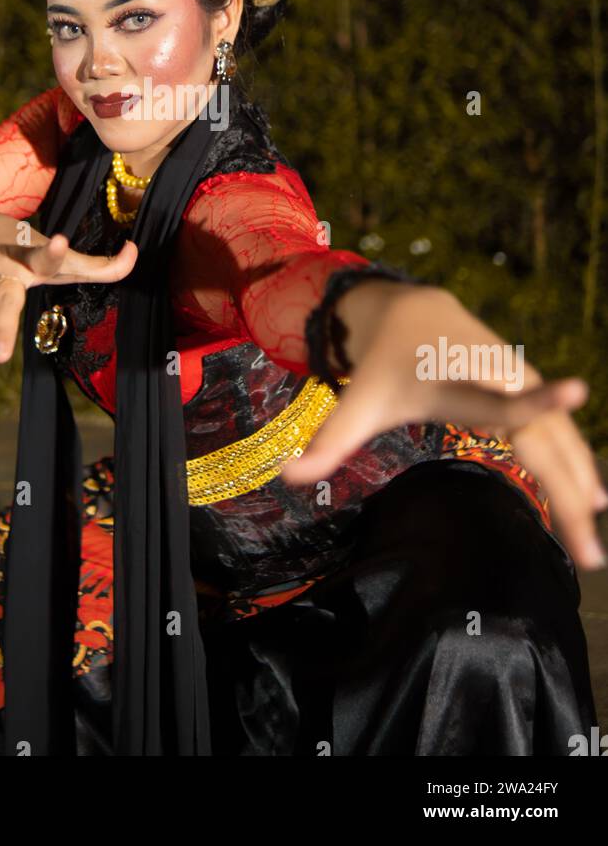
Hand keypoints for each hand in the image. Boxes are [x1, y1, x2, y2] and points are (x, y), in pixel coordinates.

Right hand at [0, 215, 137, 370]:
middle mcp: (5, 261)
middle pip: (4, 298)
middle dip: (1, 327)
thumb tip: (134, 251)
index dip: (55, 252)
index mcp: (36, 255)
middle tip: (1, 357)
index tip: (61, 241)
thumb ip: (100, 265)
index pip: (48, 257)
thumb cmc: (34, 252)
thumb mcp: (64, 259)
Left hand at [280, 285, 607, 571]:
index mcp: (453, 385)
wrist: (409, 311)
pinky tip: (588, 499)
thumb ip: (327, 443)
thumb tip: (285, 477)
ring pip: (558, 437)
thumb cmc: (384, 365)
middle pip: (541, 437)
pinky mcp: (526, 385)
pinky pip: (557, 430)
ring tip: (590, 543)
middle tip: (589, 553)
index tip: (576, 390)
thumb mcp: (355, 402)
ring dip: (578, 484)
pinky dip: (575, 462)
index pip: (496, 399)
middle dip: (568, 491)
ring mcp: (517, 380)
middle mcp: (494, 380)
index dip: (535, 399)